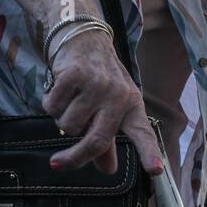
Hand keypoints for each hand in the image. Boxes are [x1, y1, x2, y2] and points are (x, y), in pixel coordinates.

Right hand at [41, 30, 164, 176]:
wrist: (83, 36)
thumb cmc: (97, 76)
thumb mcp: (108, 106)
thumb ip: (107, 138)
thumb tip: (107, 170)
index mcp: (131, 104)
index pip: (142, 132)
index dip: (149, 153)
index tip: (155, 171)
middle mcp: (119, 95)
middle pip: (97, 140)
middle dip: (75, 157)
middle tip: (58, 163)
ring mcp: (97, 84)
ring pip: (69, 125)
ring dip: (62, 118)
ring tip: (69, 99)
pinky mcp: (74, 74)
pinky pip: (53, 107)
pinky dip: (50, 102)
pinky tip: (58, 88)